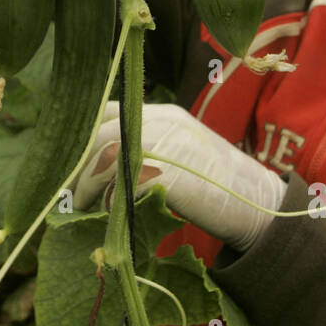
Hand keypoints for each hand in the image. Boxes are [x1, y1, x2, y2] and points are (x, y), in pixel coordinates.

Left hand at [73, 102, 285, 251]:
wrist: (258, 204)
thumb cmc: (218, 188)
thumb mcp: (181, 156)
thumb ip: (146, 152)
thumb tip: (97, 170)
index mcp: (165, 115)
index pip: (110, 111)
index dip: (84, 135)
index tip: (71, 162)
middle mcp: (162, 122)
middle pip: (100, 133)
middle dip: (78, 164)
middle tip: (68, 191)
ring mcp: (166, 144)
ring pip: (104, 154)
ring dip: (85, 184)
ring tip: (80, 205)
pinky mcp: (168, 172)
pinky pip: (121, 181)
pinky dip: (106, 200)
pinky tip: (104, 214)